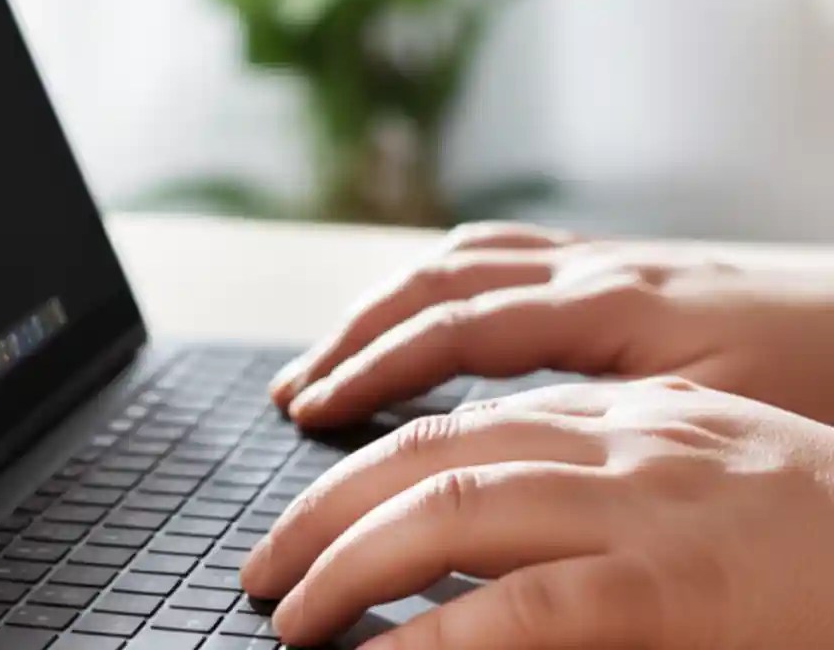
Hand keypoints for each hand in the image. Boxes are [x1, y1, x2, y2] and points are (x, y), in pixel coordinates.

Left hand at [240, 379, 833, 647]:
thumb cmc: (823, 546)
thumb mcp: (696, 489)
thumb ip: (592, 493)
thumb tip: (486, 550)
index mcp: (624, 414)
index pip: (463, 422)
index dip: (366, 468)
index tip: (314, 512)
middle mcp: (619, 439)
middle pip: (425, 453)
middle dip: (323, 510)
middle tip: (265, 569)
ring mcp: (642, 506)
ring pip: (447, 509)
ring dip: (343, 562)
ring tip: (288, 617)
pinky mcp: (671, 590)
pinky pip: (520, 608)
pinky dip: (432, 636)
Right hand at [270, 222, 833, 426]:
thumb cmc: (825, 387)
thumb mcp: (715, 430)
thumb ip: (601, 451)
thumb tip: (496, 489)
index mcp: (609, 306)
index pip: (454, 328)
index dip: (372, 370)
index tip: (310, 412)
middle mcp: (591, 270)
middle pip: (434, 283)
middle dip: (352, 336)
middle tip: (292, 393)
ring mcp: (600, 263)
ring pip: (459, 261)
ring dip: (382, 307)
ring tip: (330, 360)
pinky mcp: (613, 271)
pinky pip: (501, 258)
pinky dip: (437, 288)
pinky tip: (420, 322)